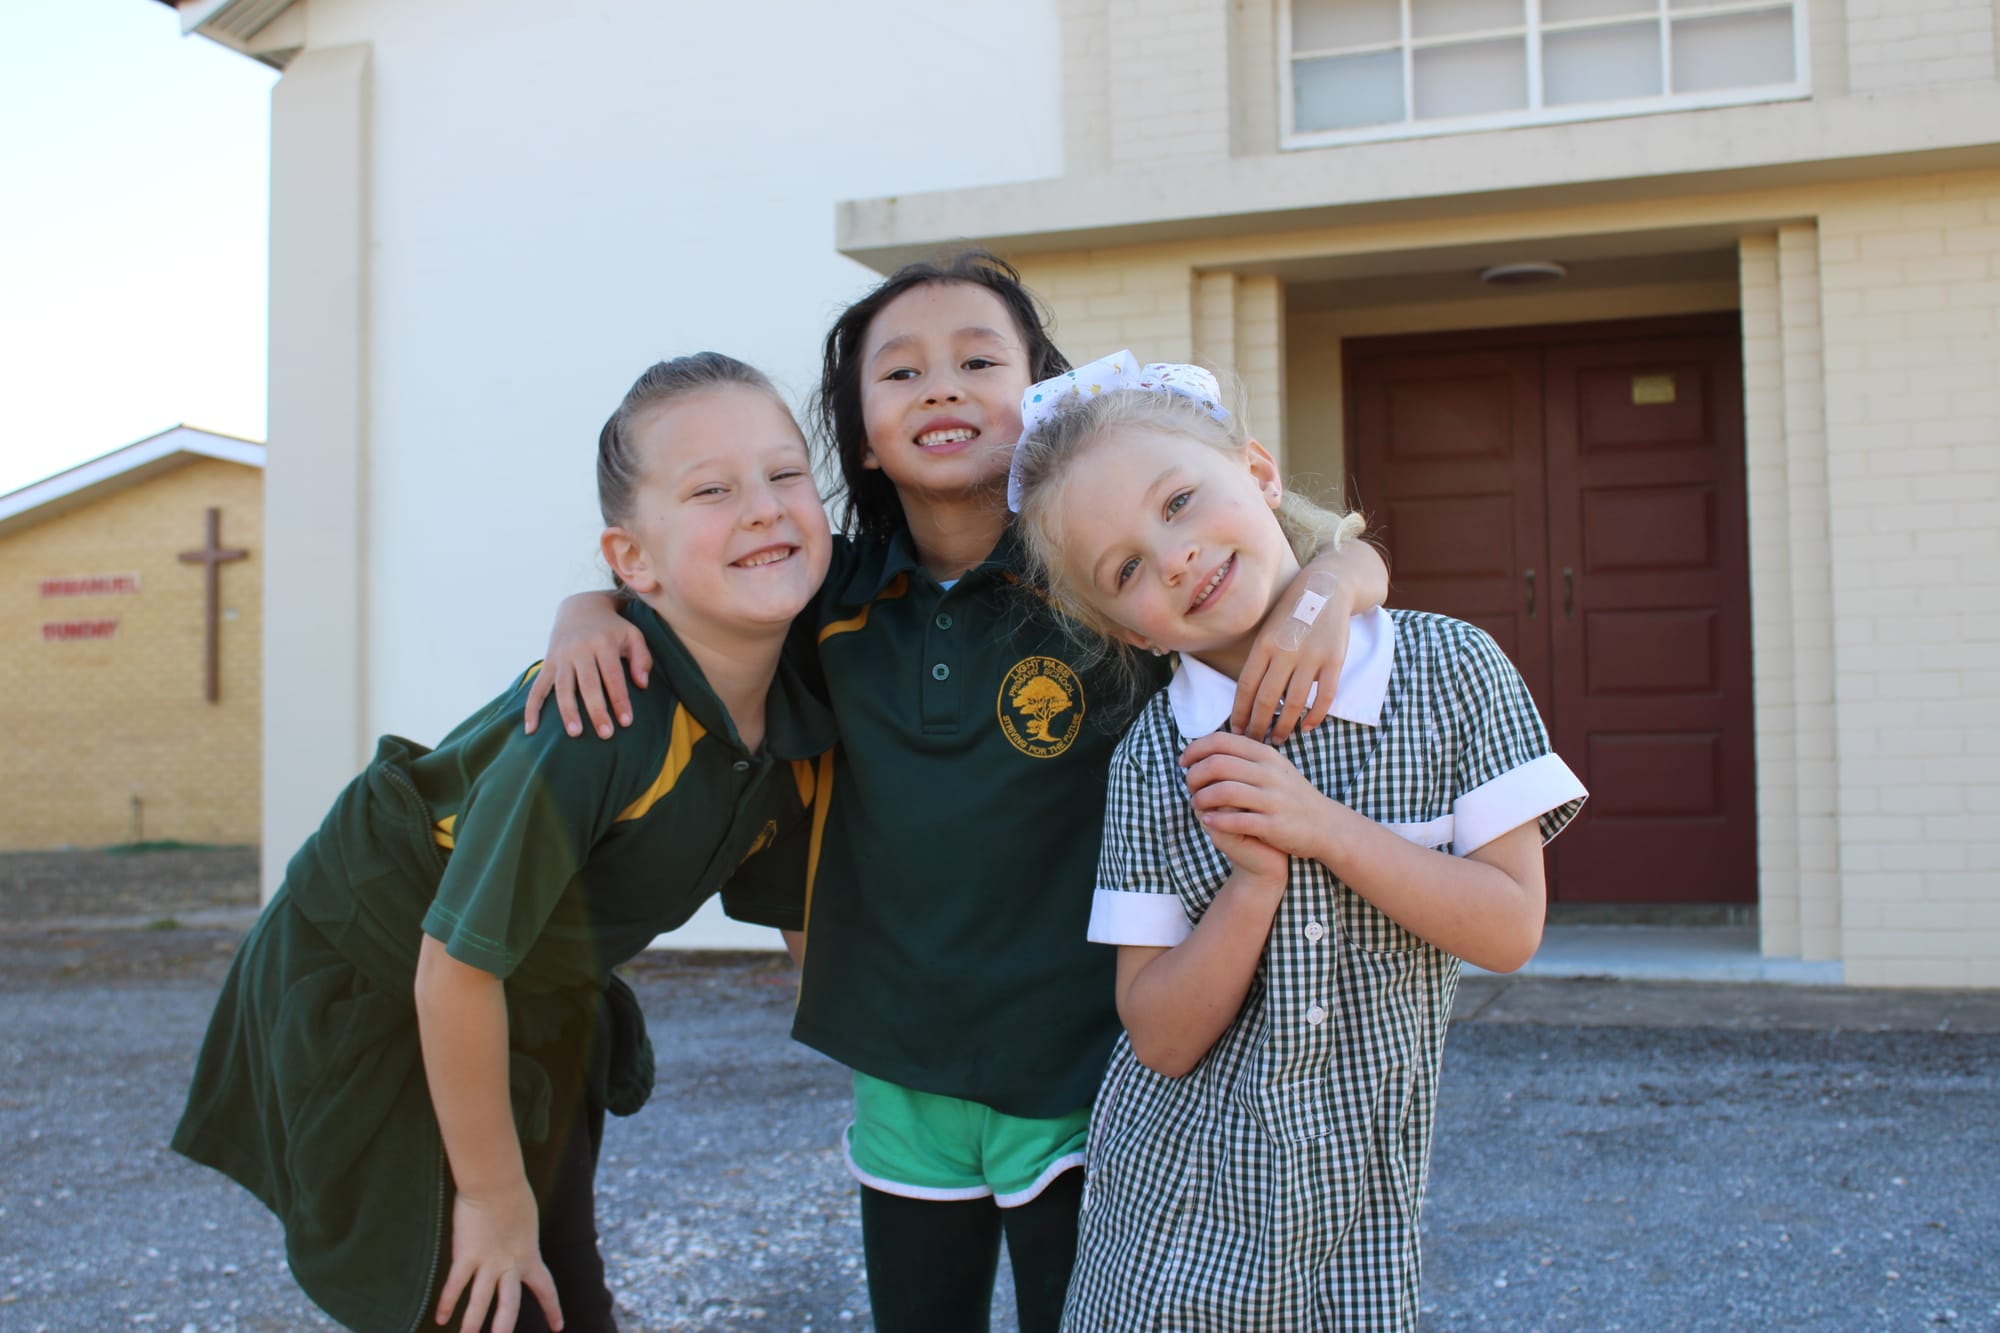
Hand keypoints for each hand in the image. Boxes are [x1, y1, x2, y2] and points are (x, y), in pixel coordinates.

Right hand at [435, 1180, 562, 1331]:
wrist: (496, 1181)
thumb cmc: (512, 1192)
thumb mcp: (525, 1222)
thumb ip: (519, 1239)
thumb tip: (513, 1240)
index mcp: (529, 1256)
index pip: (545, 1288)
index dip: (552, 1308)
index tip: (559, 1327)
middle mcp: (510, 1264)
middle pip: (509, 1304)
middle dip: (505, 1326)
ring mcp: (487, 1261)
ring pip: (481, 1300)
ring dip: (473, 1322)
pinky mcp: (466, 1254)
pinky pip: (455, 1283)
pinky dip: (447, 1301)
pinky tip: (440, 1318)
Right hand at [522, 592, 649, 739]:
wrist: (580, 607)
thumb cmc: (612, 629)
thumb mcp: (633, 635)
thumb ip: (642, 658)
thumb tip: (642, 684)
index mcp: (603, 643)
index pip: (613, 676)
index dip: (620, 700)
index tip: (627, 722)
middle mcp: (579, 649)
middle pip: (588, 684)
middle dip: (596, 710)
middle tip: (606, 734)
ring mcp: (560, 657)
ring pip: (562, 687)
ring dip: (568, 711)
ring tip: (575, 733)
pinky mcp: (547, 663)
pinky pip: (537, 687)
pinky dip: (532, 708)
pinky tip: (531, 729)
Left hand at [1182, 731, 1341, 872]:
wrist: (1326, 826)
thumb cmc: (1291, 796)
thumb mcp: (1273, 767)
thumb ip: (1245, 755)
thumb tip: (1208, 747)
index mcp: (1266, 755)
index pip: (1221, 741)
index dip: (1195, 749)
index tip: (1183, 761)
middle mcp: (1270, 773)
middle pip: (1217, 764)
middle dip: (1194, 775)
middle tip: (1189, 786)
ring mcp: (1273, 799)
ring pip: (1224, 792)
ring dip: (1201, 798)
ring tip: (1196, 804)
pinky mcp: (1274, 825)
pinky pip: (1237, 821)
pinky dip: (1216, 820)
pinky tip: (1208, 821)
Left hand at [1229, 567, 1358, 744]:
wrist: (1327, 589)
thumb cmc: (1291, 613)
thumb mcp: (1267, 630)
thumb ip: (1260, 660)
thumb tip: (1248, 699)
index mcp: (1264, 645)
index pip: (1246, 686)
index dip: (1240, 712)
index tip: (1236, 730)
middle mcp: (1284, 652)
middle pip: (1267, 699)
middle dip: (1258, 725)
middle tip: (1255, 741)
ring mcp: (1311, 657)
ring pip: (1293, 702)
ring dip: (1284, 726)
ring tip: (1278, 738)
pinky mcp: (1334, 660)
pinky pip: (1324, 696)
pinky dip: (1315, 716)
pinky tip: (1307, 727)